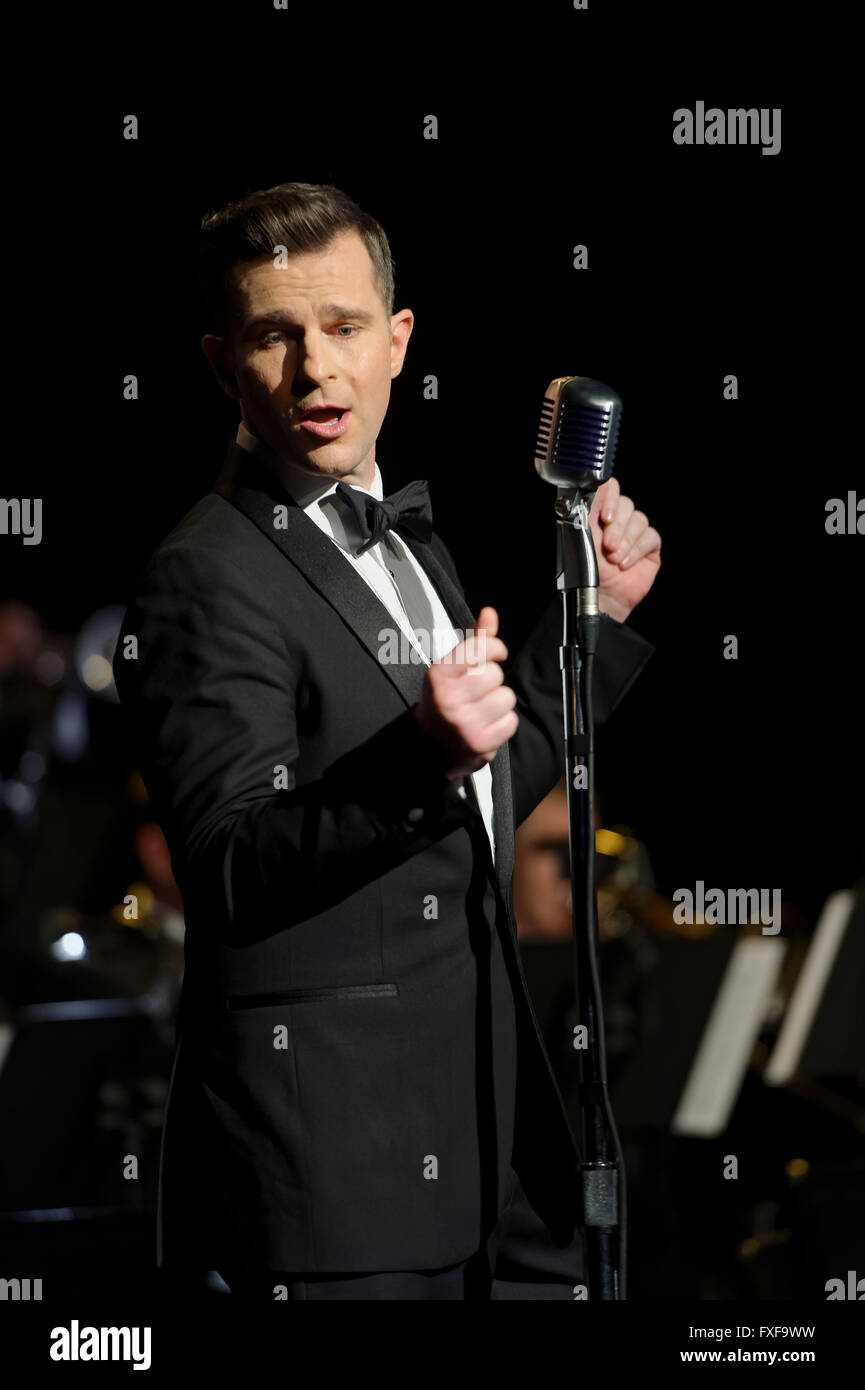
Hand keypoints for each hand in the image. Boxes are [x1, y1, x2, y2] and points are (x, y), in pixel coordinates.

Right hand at [412, 606, 517, 782]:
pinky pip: (511, 721)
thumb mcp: (451, 668)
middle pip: (496, 674)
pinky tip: (486, 725)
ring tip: (481, 709)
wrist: (429, 745)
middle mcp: (449, 698)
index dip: (495, 648)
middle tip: (477, 691)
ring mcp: (465, 722)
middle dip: (492, 681)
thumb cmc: (444, 700)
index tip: (496, 654)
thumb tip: (489, 613)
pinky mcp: (480, 743)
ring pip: (506, 697)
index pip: (481, 647)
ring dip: (499, 703)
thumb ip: (474, 641)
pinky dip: (503, 723)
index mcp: (439, 675)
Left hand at [589, 477, 661, 622]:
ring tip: (614, 559)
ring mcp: (634, 532)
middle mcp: (617, 520)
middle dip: (616, 527)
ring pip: (639, 520)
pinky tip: (625, 563)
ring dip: (626, 541)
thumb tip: (592, 484)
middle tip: (607, 546)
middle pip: (626, 504)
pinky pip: (650, 536)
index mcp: (598, 513)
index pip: (610, 488)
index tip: (604, 517)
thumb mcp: (582, 534)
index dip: (610, 498)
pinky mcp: (649, 546)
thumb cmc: (586, 570)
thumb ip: (587, 507)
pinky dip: (637, 550)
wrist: (600, 596)